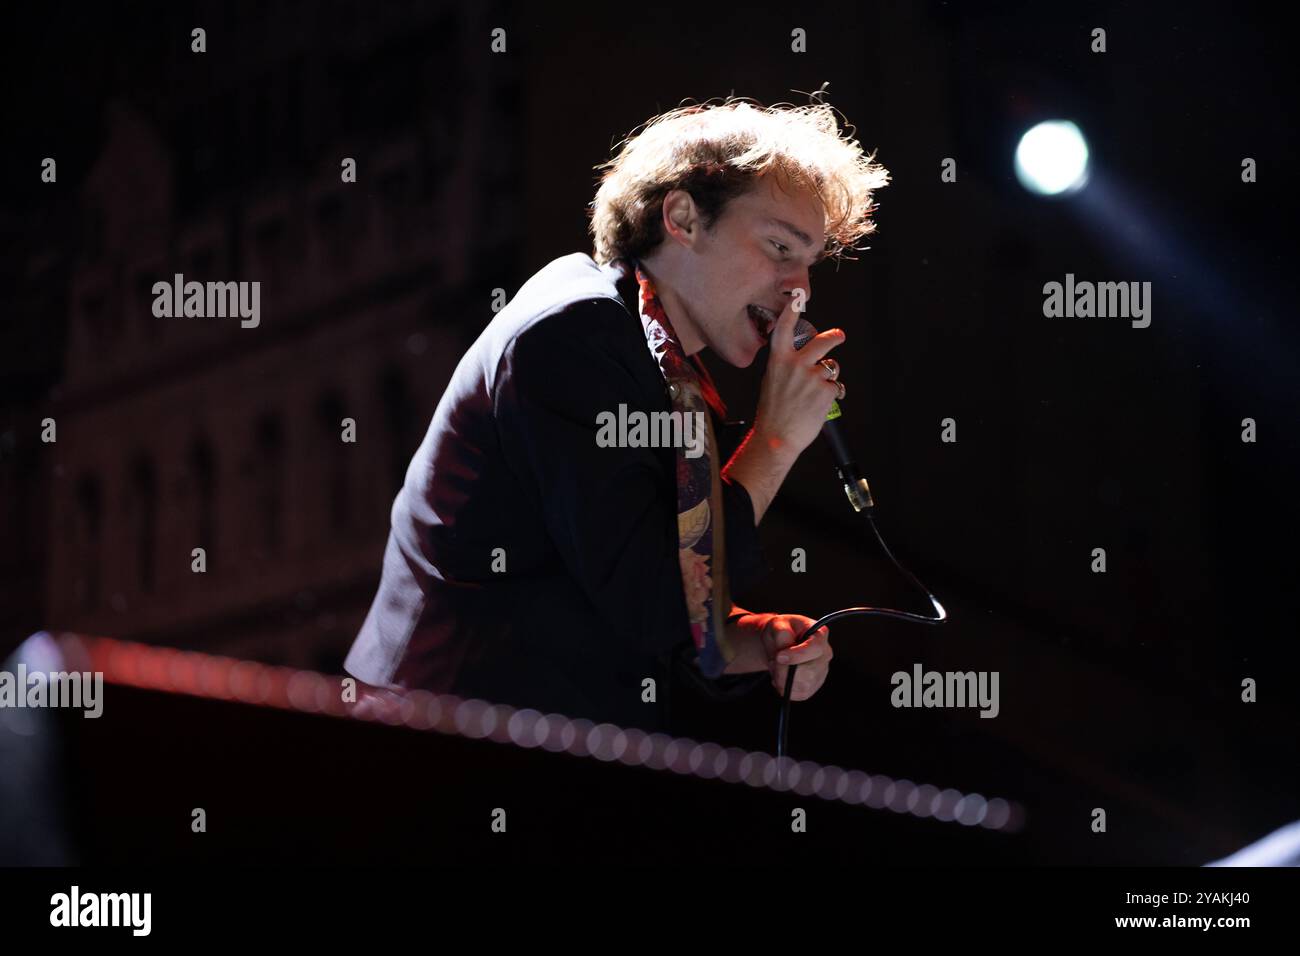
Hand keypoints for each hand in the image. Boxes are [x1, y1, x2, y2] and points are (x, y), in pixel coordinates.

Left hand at [752, 612, 833, 700]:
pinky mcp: (814, 685)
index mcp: (820, 634)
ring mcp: (822, 671)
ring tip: (776, 667)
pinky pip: (800, 695)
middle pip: (809, 672)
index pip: (816, 648)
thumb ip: (781, 634)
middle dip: (784, 670)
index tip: (779, 656)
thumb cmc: (780, 630)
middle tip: (773, 661)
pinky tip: (780, 677)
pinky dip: (785, 689)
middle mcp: (825, 654)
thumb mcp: (777, 624)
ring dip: (782, 679)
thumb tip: (784, 651)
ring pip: (804, 686)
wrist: (777, 643)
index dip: (797, 656)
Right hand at [753, 297, 845, 456]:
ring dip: (829, 378)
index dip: (792, 310)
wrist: (777, 437)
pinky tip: (818, 406)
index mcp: (778, 360)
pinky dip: (830, 396)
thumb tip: (801, 361)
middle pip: (822, 342)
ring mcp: (812, 376)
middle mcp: (796, 364)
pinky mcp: (825, 390)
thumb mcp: (771, 382)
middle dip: (834, 337)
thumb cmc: (772, 414)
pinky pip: (835, 387)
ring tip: (817, 393)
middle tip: (838, 336)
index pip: (785, 328)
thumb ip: (785, 367)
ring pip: (831, 368)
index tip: (797, 297)